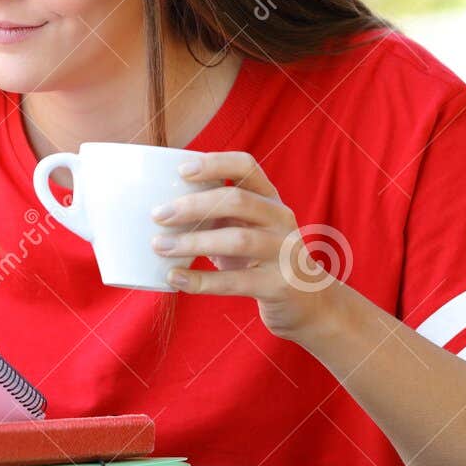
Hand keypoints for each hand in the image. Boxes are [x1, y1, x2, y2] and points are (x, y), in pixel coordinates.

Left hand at [149, 151, 344, 338]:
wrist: (308, 302)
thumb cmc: (261, 258)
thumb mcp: (247, 227)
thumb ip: (216, 214)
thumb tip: (158, 207)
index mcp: (269, 198)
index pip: (246, 166)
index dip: (214, 163)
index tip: (181, 171)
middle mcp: (280, 219)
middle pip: (237, 201)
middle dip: (193, 206)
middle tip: (157, 216)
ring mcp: (284, 252)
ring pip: (238, 240)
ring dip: (193, 242)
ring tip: (160, 247)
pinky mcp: (279, 285)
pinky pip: (235, 282)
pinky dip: (201, 281)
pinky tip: (175, 278)